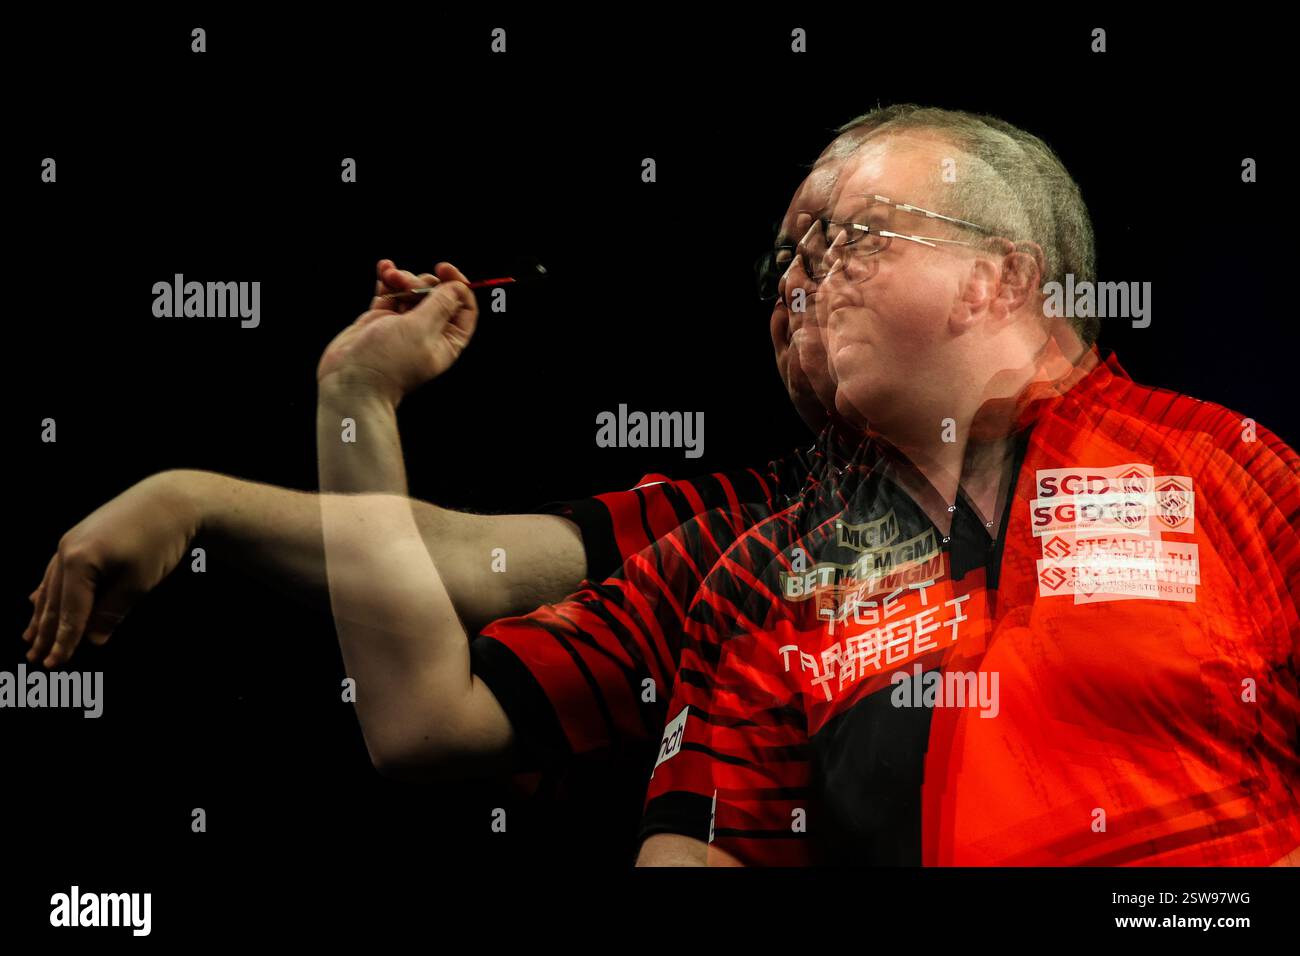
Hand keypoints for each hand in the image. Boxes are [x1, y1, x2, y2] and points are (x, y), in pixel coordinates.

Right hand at [22, 472, 198, 667]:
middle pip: (54, 601)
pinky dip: (47, 589)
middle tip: (35, 660)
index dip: (63, 641)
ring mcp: (71, 540)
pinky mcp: (80, 535)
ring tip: (28, 637)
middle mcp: (66, 549)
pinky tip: (35, 599)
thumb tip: (92, 639)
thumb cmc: (159, 540)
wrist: (172, 499)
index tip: (54, 665)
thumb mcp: (138, 582)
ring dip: (41, 614)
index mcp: (78, 562)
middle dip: (45, 633)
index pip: (69, 612)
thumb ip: (111, 612)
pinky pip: (56, 569)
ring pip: (51, 585)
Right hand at [316, 259, 478, 405]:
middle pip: (437, 294)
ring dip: (402, 277)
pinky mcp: (381, 319)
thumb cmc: (389, 361)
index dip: (458, 285)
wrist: (350, 380)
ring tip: (389, 275)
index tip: (444, 270)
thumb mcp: (421, 329)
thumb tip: (457, 286)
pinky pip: (390, 293)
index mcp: (447, 340)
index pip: (464, 308)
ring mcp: (403, 325)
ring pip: (412, 290)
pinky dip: (387, 279)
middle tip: (406, 282)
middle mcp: (428, 332)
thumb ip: (440, 305)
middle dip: (422, 281)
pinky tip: (383, 267)